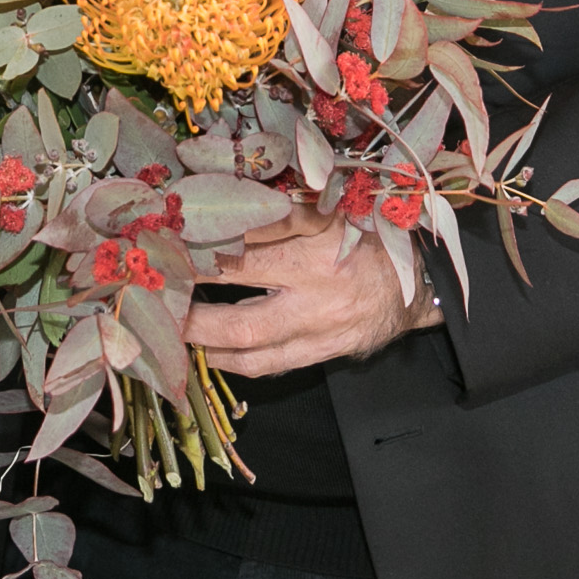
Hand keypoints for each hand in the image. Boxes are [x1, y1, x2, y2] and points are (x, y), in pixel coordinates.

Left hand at [182, 202, 443, 377]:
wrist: (420, 279)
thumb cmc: (368, 234)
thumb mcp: (326, 211)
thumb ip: (277, 216)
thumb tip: (221, 214)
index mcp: (315, 253)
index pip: (244, 259)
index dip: (199, 259)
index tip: (163, 254)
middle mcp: (317, 300)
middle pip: (242, 322)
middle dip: (194, 320)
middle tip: (157, 310)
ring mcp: (322, 333)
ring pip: (255, 352)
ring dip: (209, 347)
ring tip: (174, 336)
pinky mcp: (327, 353)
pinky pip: (276, 366)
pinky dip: (240, 363)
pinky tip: (212, 355)